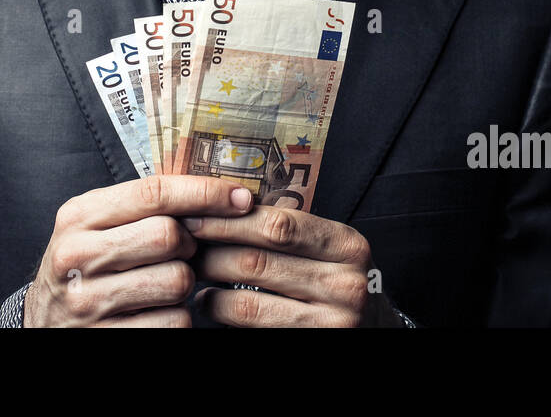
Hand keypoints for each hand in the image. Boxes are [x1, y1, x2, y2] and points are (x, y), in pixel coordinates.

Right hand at [23, 175, 254, 326]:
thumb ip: (141, 207)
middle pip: (169, 236)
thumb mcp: (95, 227)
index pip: (153, 192)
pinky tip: (157, 313)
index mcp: (78, 217)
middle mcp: (77, 256)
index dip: (204, 193)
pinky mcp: (108, 339)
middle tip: (183, 254)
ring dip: (185, 285)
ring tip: (164, 286)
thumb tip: (215, 193)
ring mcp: (88, 303)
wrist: (43, 325)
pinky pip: (174, 323)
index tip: (240, 198)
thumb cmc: (85, 268)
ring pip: (177, 281)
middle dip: (190, 246)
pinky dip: (178, 318)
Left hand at [186, 206, 402, 326]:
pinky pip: (252, 327)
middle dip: (210, 250)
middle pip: (257, 261)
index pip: (277, 225)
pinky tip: (208, 302)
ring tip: (188, 272)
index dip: (228, 219)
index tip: (191, 213)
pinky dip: (222, 312)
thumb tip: (216, 205)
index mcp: (347, 244)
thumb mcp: (324, 248)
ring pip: (248, 300)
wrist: (371, 328)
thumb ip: (286, 230)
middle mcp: (347, 284)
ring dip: (208, 285)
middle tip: (180, 243)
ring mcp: (333, 323)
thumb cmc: (333, 280)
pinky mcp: (314, 344)